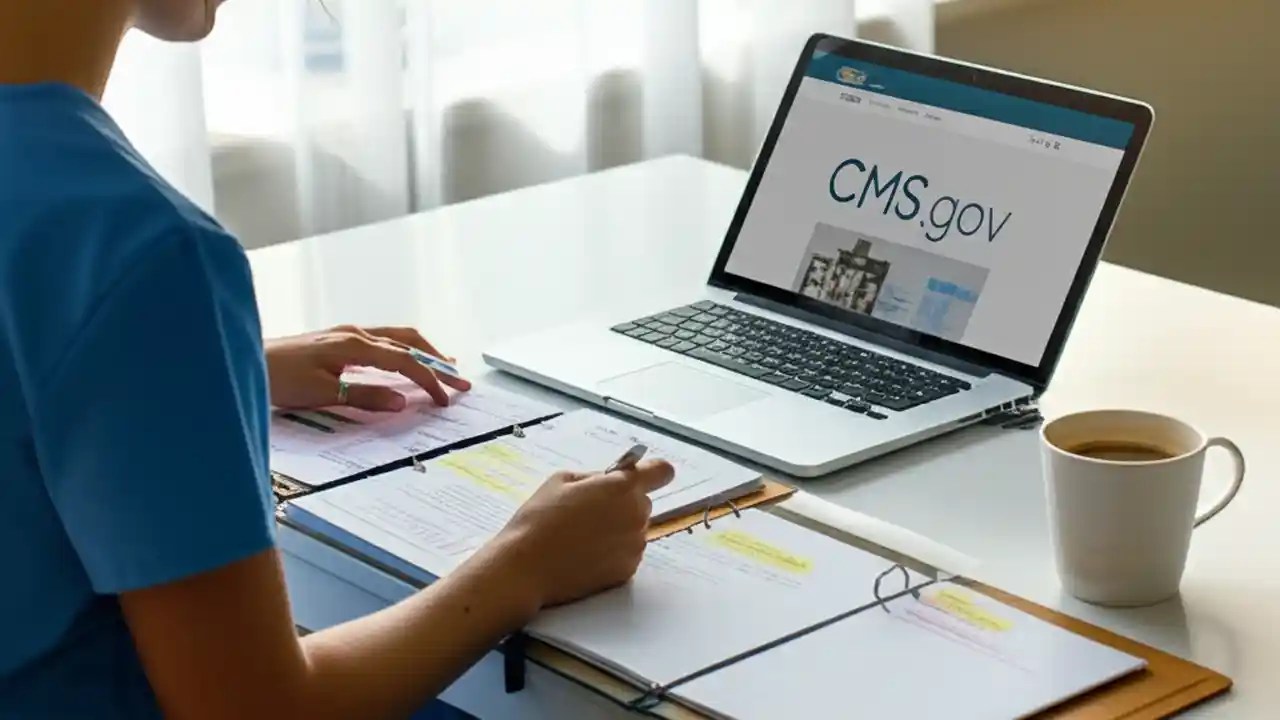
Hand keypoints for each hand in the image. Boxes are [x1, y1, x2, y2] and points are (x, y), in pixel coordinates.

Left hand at [264, 325, 469, 409]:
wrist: (244, 359)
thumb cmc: (277, 377)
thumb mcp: (321, 393)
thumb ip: (364, 396)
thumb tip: (402, 401)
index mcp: (354, 344)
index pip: (405, 360)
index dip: (429, 380)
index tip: (445, 399)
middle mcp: (354, 333)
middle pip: (409, 341)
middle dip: (437, 360)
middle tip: (460, 380)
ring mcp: (347, 333)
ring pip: (398, 336)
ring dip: (425, 351)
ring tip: (446, 365)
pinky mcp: (339, 339)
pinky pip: (383, 340)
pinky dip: (405, 350)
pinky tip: (408, 359)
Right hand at [495, 460, 675, 608]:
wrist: (526, 567)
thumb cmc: (539, 520)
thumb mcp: (561, 480)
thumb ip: (594, 477)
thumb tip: (608, 480)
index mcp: (622, 487)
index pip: (662, 471)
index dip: (652, 472)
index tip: (641, 476)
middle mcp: (636, 516)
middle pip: (642, 502)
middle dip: (622, 503)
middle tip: (589, 510)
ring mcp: (634, 546)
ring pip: (634, 529)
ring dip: (617, 528)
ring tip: (581, 535)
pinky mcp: (627, 571)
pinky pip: (627, 552)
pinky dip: (612, 551)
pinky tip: (584, 553)